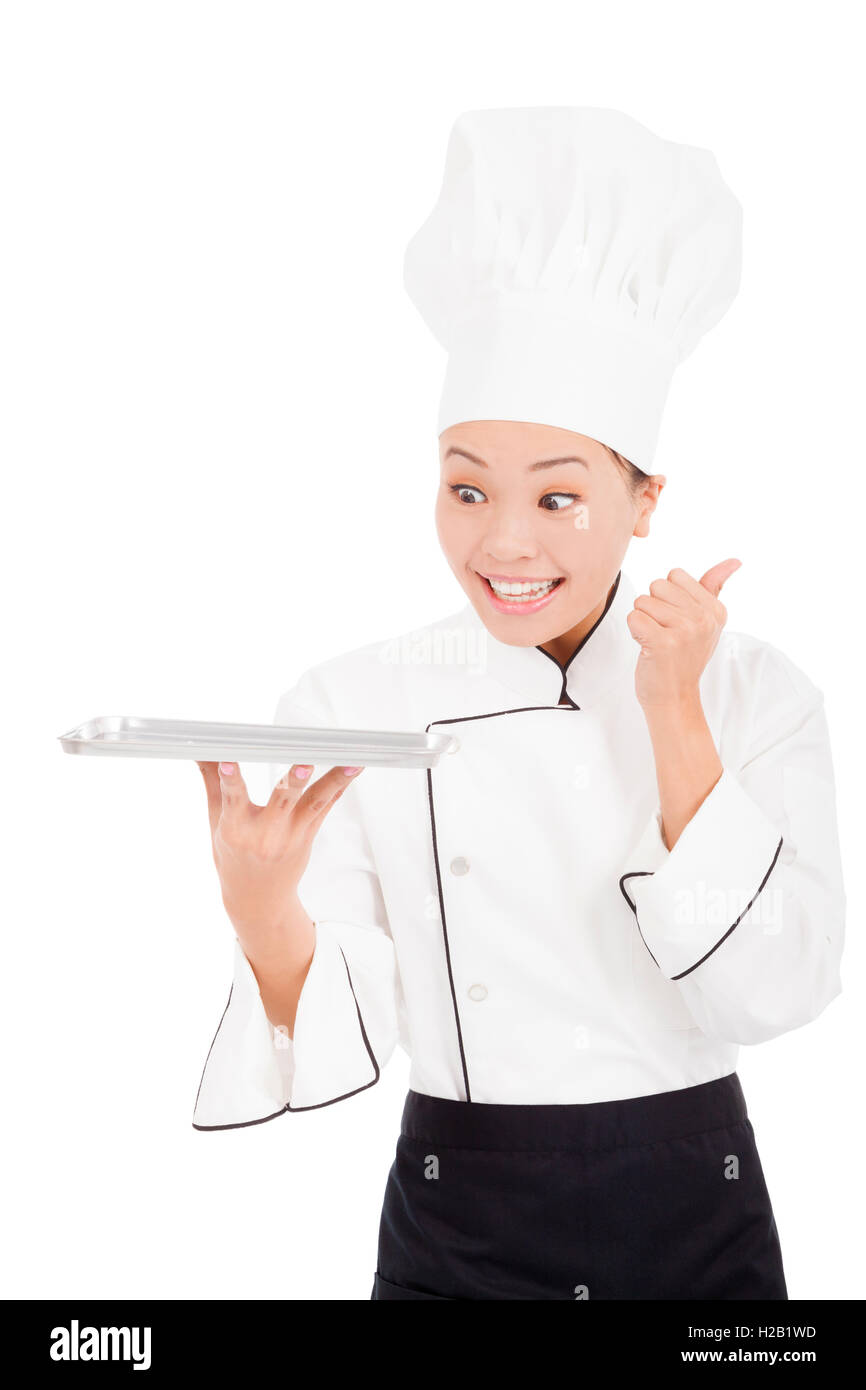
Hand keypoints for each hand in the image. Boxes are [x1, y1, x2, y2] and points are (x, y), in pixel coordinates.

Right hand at [196, 759, 363, 941]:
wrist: (258, 898)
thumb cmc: (233, 858)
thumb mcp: (216, 823)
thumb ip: (213, 783)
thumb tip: (198, 748)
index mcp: (235, 829)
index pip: (232, 798)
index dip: (229, 779)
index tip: (226, 760)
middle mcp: (266, 834)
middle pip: (282, 802)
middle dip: (293, 782)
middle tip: (304, 763)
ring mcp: (291, 836)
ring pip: (315, 803)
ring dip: (334, 781)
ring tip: (351, 763)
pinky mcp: (309, 835)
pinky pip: (326, 807)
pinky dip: (339, 786)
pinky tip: (353, 767)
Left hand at [627, 560, 740, 711]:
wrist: (674, 698)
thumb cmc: (683, 656)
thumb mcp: (706, 621)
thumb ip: (714, 587)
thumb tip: (735, 560)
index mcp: (715, 609)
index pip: (675, 574)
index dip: (668, 596)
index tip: (677, 621)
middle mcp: (704, 618)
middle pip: (657, 585)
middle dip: (653, 607)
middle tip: (664, 632)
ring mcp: (685, 631)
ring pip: (642, 601)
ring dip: (643, 620)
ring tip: (657, 640)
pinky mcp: (662, 643)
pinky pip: (633, 617)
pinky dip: (634, 631)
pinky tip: (647, 647)